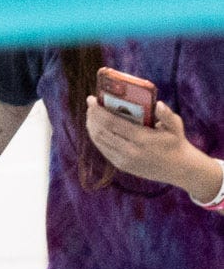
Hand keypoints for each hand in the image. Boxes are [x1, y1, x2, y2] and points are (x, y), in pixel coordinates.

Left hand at [84, 96, 221, 199]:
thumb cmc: (176, 141)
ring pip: (99, 142)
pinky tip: (96, 128)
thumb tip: (158, 104)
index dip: (99, 111)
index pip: (112, 123)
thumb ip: (166, 115)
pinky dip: (97, 138)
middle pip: (101, 132)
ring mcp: (123, 160)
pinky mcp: (121, 166)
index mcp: (141, 138)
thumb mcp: (176, 126)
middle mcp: (129, 151)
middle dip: (93, 117)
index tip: (92, 100)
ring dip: (92, 127)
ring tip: (91, 114)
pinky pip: (104, 150)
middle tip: (90, 105)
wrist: (178, 168)